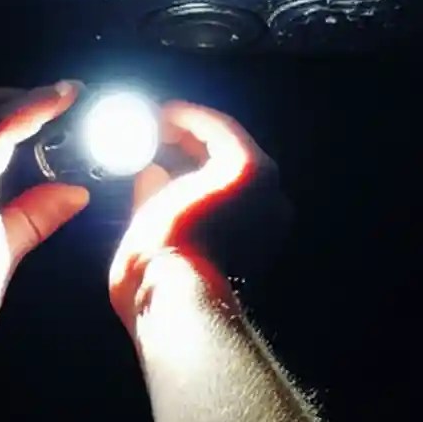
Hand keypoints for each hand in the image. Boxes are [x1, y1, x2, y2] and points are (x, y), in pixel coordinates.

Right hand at [109, 101, 284, 331]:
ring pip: (231, 185)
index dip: (185, 117)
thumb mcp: (153, 200)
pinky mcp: (258, 250)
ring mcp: (269, 224)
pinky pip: (231, 210)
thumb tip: (152, 172)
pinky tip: (174, 198)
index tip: (161, 114)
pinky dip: (207, 199)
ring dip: (199, 172)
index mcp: (249, 168)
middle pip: (230, 154)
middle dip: (193, 144)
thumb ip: (154, 178)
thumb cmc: (167, 245)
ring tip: (161, 164)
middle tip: (159, 135)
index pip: (218, 127)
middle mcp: (269, 193)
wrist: (179, 307)